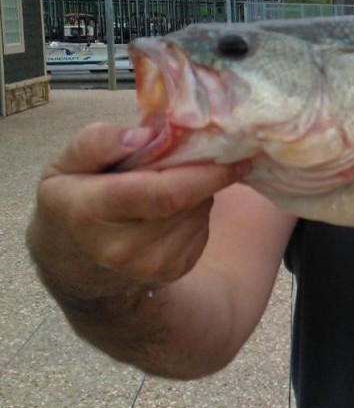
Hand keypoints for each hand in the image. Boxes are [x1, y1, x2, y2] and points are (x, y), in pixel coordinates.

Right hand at [27, 123, 246, 302]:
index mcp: (91, 211)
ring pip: (199, 213)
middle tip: (198, 154)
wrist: (74, 258)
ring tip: (169, 183)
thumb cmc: (73, 198)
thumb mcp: (67, 163)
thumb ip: (99, 142)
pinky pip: (202, 229)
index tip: (232, 155)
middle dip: (201, 174)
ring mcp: (150, 265)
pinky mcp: (173, 270)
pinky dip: (196, 210)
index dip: (204, 174)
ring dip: (198, 191)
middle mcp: (121, 247)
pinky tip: (171, 207)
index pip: (162, 194)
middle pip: (187, 202)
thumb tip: (145, 136)